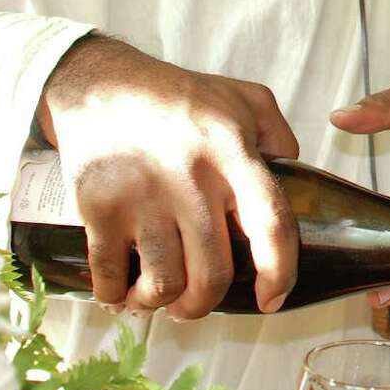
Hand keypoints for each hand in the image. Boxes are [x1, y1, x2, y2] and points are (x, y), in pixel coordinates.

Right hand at [39, 36, 300, 316]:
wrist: (98, 85)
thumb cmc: (175, 97)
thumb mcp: (242, 98)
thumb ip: (276, 134)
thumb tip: (292, 172)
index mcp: (233, 153)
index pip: (271, 225)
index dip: (278, 273)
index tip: (270, 299)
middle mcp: (191, 179)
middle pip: (211, 273)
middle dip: (202, 303)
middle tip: (193, 303)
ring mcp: (143, 196)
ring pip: (163, 283)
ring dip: (159, 302)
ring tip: (154, 295)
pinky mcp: (99, 207)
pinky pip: (110, 275)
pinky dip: (114, 295)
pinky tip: (118, 290)